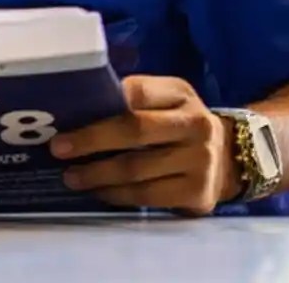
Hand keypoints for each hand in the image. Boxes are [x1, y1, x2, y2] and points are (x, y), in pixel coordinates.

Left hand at [49, 75, 241, 215]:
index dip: (105, 100)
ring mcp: (200, 161)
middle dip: (91, 140)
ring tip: (70, 177)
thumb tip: (79, 103)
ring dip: (96, 174)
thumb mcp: (166, 100)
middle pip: (134, 130)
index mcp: (181, 95)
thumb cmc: (177, 125)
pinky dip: (116, 195)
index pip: (139, 92)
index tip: (71, 109)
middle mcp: (196, 125)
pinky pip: (146, 196)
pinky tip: (98, 192)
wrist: (230, 160)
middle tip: (58, 149)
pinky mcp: (197, 193)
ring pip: (136, 169)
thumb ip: (133, 97)